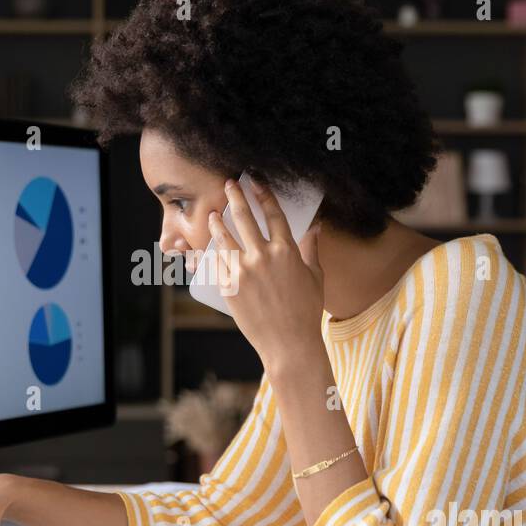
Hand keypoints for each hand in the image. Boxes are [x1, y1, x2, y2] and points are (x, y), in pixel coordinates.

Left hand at [209, 177, 325, 371]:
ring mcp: (243, 271)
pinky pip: (218, 263)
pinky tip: (210, 246)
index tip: (255, 182)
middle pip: (245, 217)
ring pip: (224, 237)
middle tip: (229, 185)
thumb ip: (310, 249)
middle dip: (235, 197)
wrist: (288, 343)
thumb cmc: (306, 311)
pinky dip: (213, 252)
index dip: (263, 194)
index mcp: (286, 251)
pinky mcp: (229, 287)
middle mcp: (263, 256)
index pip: (273, 213)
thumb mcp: (315, 277)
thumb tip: (316, 227)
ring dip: (217, 222)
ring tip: (212, 214)